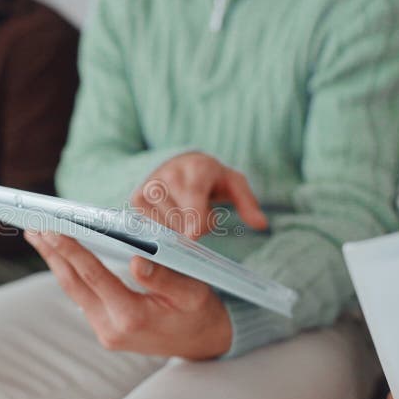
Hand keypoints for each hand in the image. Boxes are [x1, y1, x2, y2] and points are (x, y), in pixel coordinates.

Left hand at [25, 231, 231, 359]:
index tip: (52, 229)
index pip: (93, 276)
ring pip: (73, 291)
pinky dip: (70, 273)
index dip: (71, 250)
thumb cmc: (199, 311)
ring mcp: (105, 332)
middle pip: (73, 284)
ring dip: (55, 262)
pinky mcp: (105, 330)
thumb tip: (137, 260)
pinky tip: (61, 256)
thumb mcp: (191, 292)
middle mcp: (112, 328)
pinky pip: (82, 297)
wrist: (203, 343)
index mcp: (132, 316)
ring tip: (38, 236)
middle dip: (52, 253)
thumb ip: (164, 278)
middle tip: (34, 226)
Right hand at [131, 152, 267, 238]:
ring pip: (166, 226)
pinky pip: (152, 227)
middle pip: (181, 220)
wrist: (176, 162)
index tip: (193, 236)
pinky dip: (164, 228)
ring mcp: (149, 186)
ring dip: (179, 229)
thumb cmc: (208, 177)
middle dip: (195, 227)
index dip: (195, 220)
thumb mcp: (233, 184)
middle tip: (201, 214)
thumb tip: (262, 225)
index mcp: (196, 168)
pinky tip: (170, 215)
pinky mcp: (136, 199)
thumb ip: (247, 204)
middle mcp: (169, 175)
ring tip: (185, 212)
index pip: (193, 199)